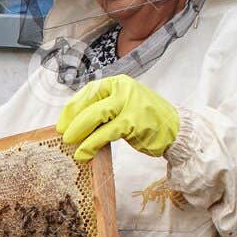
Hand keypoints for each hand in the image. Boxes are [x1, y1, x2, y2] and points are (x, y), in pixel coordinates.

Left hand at [57, 74, 179, 161]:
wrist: (174, 129)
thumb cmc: (146, 119)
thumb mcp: (123, 106)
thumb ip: (103, 109)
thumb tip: (74, 122)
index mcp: (118, 82)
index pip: (88, 91)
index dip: (71, 108)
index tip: (61, 122)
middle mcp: (122, 89)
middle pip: (89, 102)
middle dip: (72, 120)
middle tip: (62, 134)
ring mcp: (129, 104)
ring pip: (95, 116)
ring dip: (78, 131)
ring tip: (70, 143)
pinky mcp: (133, 122)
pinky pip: (105, 133)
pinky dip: (91, 144)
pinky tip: (83, 153)